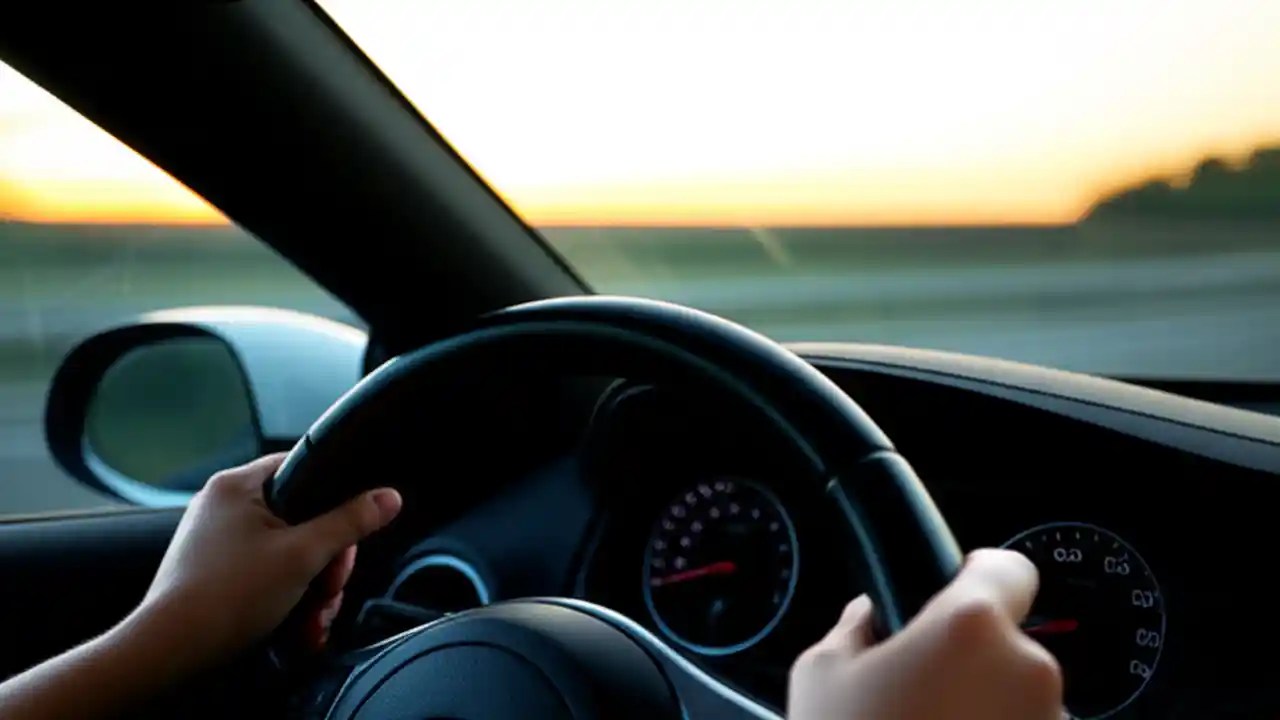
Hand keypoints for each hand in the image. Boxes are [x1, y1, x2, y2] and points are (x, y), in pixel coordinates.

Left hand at [135, 453, 402, 668]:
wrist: (170, 652)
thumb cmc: (226, 597)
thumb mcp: (303, 556)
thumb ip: (350, 523)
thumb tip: (388, 497)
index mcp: (237, 485)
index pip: (303, 468)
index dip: (335, 500)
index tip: (346, 537)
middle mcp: (222, 506)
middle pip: (302, 519)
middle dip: (325, 562)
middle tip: (328, 588)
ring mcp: (216, 540)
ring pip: (287, 552)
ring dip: (311, 588)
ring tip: (313, 618)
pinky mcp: (215, 572)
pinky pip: (266, 573)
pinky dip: (286, 598)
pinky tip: (298, 626)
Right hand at [788, 549, 1063, 719]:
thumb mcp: (820, 676)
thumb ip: (856, 627)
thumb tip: (873, 617)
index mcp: (970, 627)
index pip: (1008, 568)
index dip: (977, 577)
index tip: (957, 593)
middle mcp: (1029, 672)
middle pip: (1007, 646)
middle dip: (969, 665)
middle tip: (916, 699)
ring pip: (1019, 702)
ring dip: (987, 714)